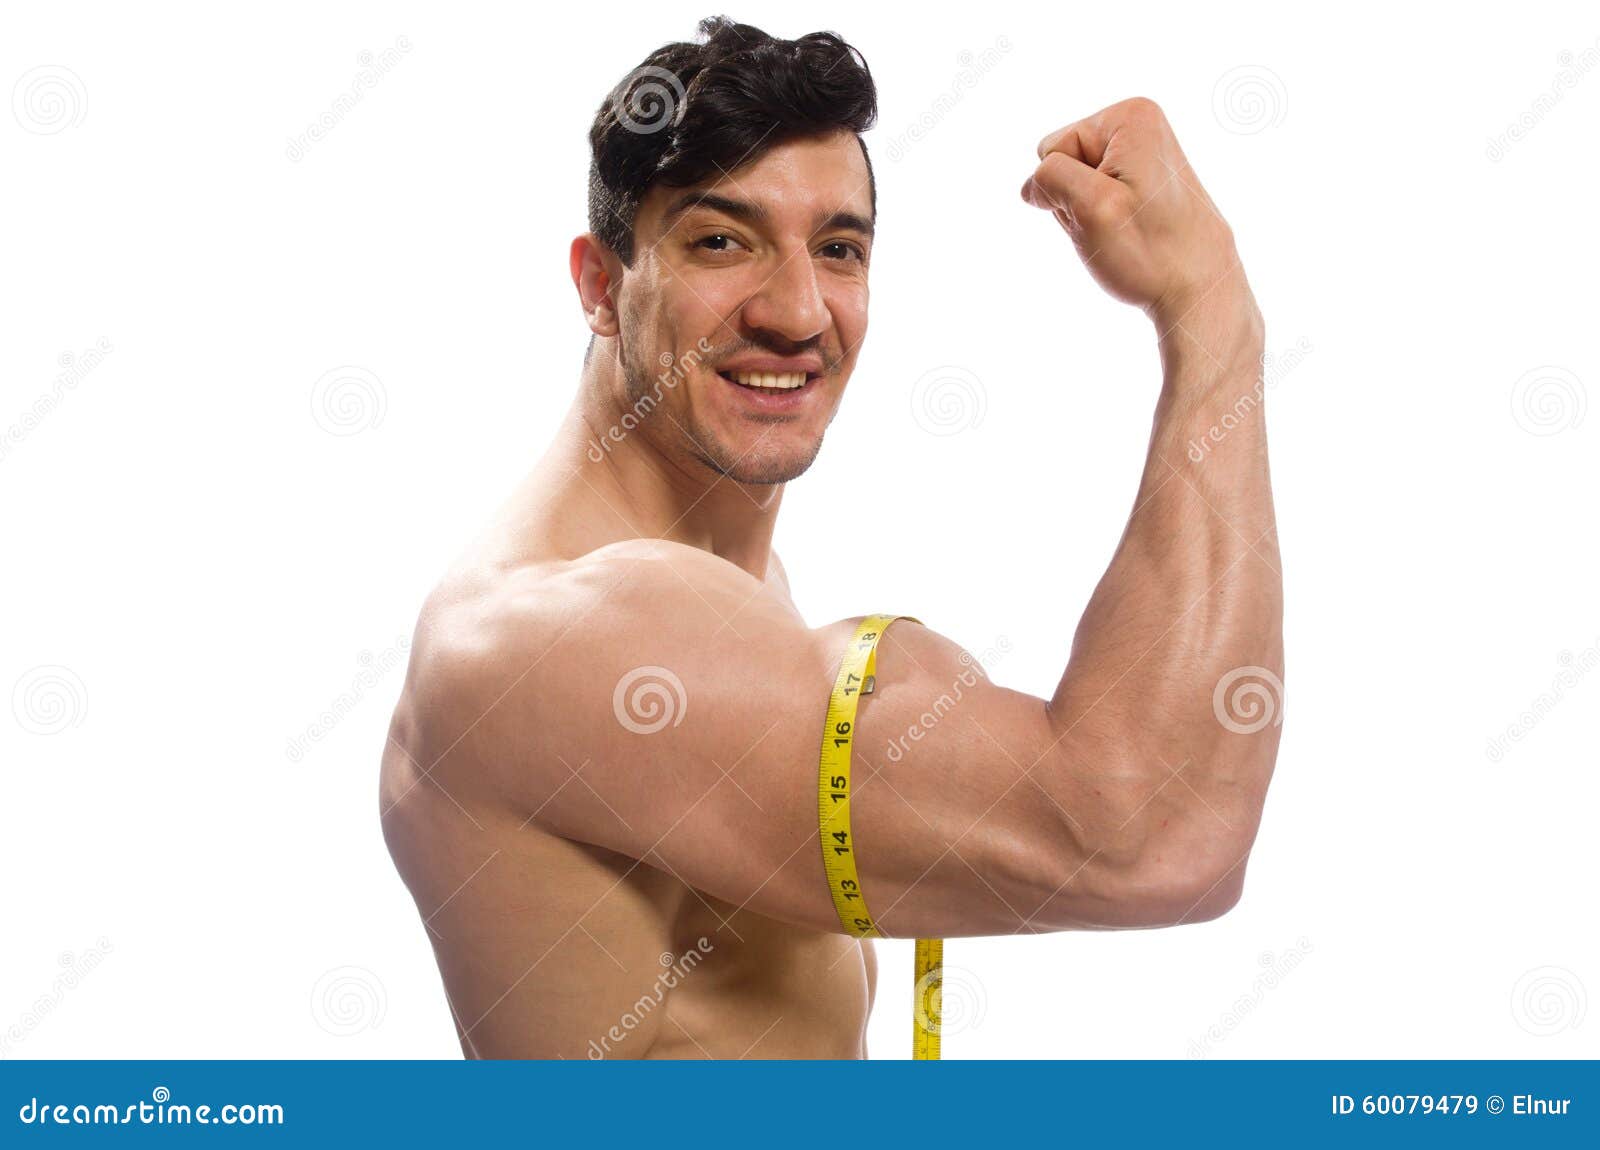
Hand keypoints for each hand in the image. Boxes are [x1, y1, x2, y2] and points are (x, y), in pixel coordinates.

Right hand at [1022, 97, 1247, 328]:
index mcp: (1130, 117)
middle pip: (1064, 162)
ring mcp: (1144, 152)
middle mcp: (1141, 123)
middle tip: (1109, 226)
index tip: (1105, 211)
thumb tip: (1032, 186)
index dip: (1066, 190)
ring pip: (1077, 183)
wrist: (1199, 289)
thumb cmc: (1149, 251)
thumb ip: (1050, 178)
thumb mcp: (1089, 208)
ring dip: (1086, 214)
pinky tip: (1127, 234)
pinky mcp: (1145, 178)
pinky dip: (1100, 218)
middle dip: (1075, 200)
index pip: (1051, 150)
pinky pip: (1096, 196)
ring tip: (1120, 232)